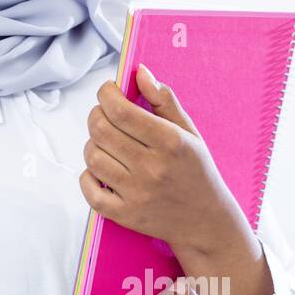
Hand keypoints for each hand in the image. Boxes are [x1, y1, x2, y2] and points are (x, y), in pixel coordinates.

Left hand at [78, 63, 258, 265]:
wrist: (206, 222)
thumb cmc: (197, 172)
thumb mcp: (189, 133)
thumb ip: (164, 100)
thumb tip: (140, 72)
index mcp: (169, 142)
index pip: (120, 109)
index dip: (106, 94)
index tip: (108, 91)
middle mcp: (152, 167)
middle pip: (100, 130)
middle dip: (96, 115)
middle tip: (104, 115)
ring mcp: (137, 193)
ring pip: (92, 157)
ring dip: (92, 144)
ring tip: (106, 144)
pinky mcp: (125, 215)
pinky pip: (89, 190)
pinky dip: (87, 177)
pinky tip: (101, 171)